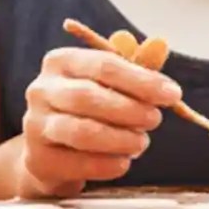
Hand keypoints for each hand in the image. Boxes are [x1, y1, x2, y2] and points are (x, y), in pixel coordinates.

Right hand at [16, 46, 181, 196]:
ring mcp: (35, 126)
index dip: (142, 80)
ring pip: (83, 132)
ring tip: (142, 142)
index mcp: (61, 61)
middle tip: (155, 120)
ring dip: (121, 139)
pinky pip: (77, 164)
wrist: (54, 149)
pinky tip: (124, 162)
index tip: (172, 94)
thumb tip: (160, 44)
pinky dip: (107, 164)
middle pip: (89, 97)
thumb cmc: (90, 106)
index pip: (104, 65)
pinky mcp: (38, 159)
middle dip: (130, 110)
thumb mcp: (112, 81)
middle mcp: (41, 90)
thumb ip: (138, 64)